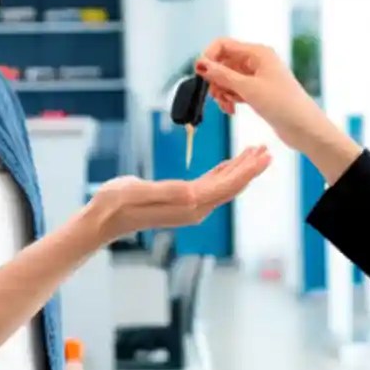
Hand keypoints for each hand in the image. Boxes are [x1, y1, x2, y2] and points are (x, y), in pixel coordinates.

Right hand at [91, 145, 271, 237]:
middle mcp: (194, 207)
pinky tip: (230, 164)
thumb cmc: (116, 203)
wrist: (103, 218)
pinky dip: (223, 172)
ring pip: (223, 185)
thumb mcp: (138, 192)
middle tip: (266, 150)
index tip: (263, 157)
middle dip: (250, 169)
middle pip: (230, 186)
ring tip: (254, 153)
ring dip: (240, 169)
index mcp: (189, 204)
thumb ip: (166, 192)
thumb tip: (192, 192)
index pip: (226, 186)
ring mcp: (190, 205)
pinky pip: (210, 185)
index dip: (246, 171)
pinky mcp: (182, 201)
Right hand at [194, 37, 332, 149]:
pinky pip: (236, 89)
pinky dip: (230, 98)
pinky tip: (232, 110)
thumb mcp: (248, 89)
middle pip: (223, 62)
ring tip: (227, 107)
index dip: (209, 57)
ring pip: (228, 78)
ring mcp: (257, 76)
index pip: (223, 45)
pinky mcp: (258, 91)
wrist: (304, 128)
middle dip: (216, 79)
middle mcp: (257, 61)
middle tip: (217, 96)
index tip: (201, 76)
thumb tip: (200, 64)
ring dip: (222, 92)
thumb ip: (222, 76)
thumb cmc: (282, 104)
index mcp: (258, 52)